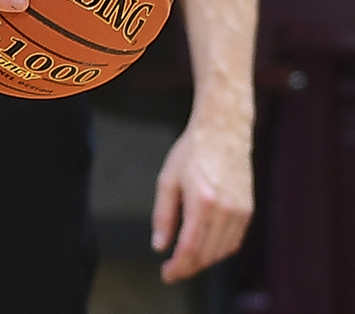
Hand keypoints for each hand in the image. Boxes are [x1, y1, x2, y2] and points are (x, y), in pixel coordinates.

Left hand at [151, 115, 252, 281]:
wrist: (223, 132)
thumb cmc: (191, 153)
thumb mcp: (167, 181)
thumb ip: (163, 217)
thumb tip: (159, 247)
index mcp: (202, 202)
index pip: (190, 248)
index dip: (178, 267)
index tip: (166, 275)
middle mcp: (225, 210)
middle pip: (207, 254)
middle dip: (189, 267)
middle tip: (172, 271)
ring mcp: (240, 211)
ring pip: (222, 251)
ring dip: (204, 261)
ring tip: (185, 261)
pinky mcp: (249, 210)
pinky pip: (235, 240)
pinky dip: (219, 250)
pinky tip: (204, 248)